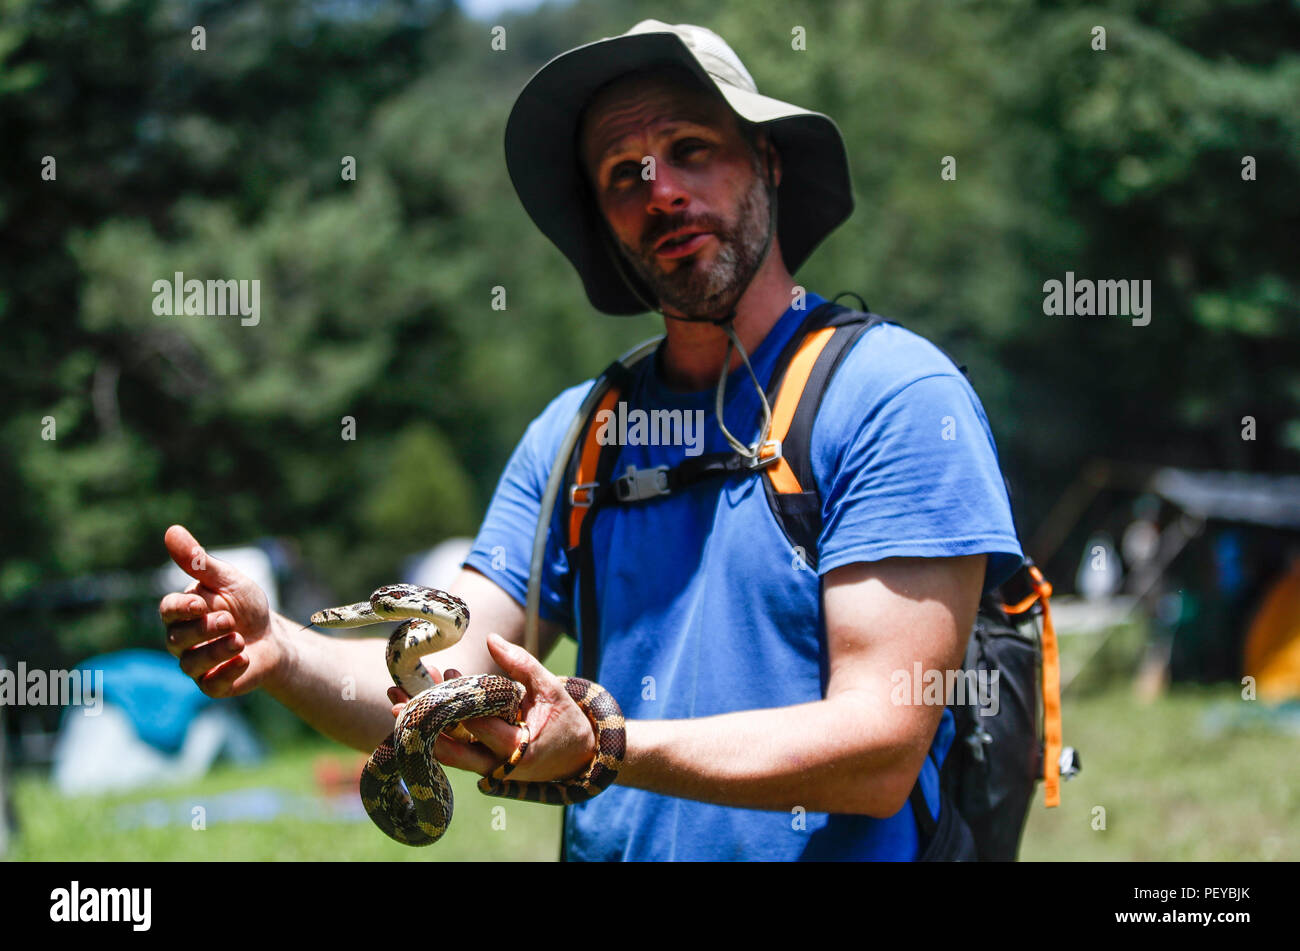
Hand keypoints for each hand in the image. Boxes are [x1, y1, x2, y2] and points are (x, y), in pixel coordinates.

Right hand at [159, 524, 279, 697]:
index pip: (168, 611)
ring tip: (239, 640)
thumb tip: (171, 530)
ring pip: (189, 664)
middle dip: (203, 629)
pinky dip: (227, 672)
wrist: (274, 636)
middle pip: (176, 638)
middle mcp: (182, 640)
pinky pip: (209, 686)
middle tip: (229, 620)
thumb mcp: (227, 579)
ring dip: (215, 651)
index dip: (181, 608)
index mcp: (183, 612)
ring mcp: (196, 664)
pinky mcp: (213, 684)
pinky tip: (244, 659)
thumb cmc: (246, 605)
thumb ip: (198, 560)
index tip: (201, 603)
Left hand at [388, 634, 596, 782]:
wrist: (578, 758)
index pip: (478, 724)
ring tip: (396, 704)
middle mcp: (497, 765)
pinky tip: (417, 712)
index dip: (458, 701)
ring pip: (447, 754)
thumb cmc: (565, 720)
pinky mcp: (481, 767)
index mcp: (518, 748)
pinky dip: (435, 733)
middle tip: (396, 701)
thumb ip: (520, 664)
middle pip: (450, 749)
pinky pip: (453, 752)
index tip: (444, 676)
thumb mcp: (550, 688)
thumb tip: (491, 639)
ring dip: (421, 729)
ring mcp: (487, 770)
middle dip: (422, 725)